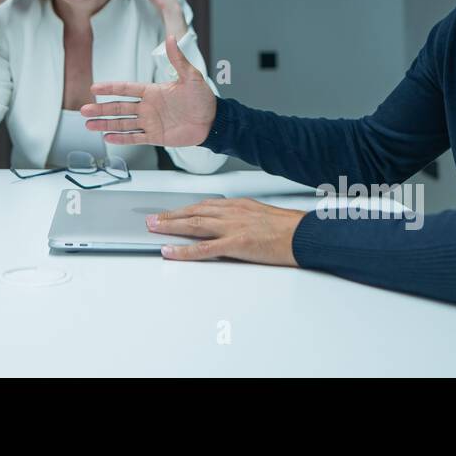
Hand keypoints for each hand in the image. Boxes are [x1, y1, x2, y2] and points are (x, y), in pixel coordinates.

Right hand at [80, 34, 216, 146]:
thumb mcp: (191, 77)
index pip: (126, 89)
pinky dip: (121, 139)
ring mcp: (150, 122)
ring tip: (89, 125)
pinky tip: (108, 138)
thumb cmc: (203, 98)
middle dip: (101, 108)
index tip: (95, 88)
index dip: (110, 88)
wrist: (214, 121)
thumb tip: (171, 38)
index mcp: (153, 91)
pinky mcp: (156, 136)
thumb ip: (177, 60)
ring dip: (105, 124)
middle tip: (84, 110)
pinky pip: (135, 138)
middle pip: (119, 107)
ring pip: (123, 123)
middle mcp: (148, 107)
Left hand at [146, 198, 306, 265]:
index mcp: (238, 204)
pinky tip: (169, 251)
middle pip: (193, 212)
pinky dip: (183, 250)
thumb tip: (226, 223)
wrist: (304, 235)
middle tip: (151, 219)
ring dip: (169, 226)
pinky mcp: (235, 244)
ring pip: (193, 225)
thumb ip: (240, 217)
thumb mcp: (260, 214)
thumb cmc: (287, 227)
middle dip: (169, 215)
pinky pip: (203, 248)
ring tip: (153, 229)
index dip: (183, 209)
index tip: (169, 212)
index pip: (203, 205)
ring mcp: (232, 227)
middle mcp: (231, 212)